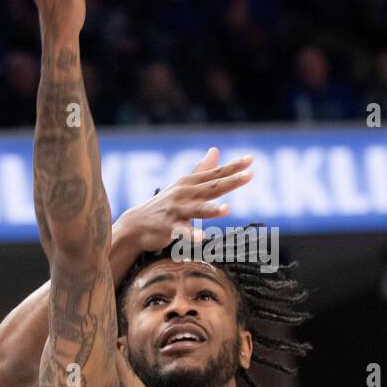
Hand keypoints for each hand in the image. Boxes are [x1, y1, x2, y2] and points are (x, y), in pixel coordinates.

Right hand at [114, 148, 253, 252]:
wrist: (136, 224)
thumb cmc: (164, 204)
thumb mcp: (183, 185)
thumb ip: (201, 169)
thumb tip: (216, 150)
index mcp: (190, 183)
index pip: (215, 173)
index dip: (233, 167)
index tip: (251, 160)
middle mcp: (184, 193)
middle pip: (211, 187)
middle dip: (230, 181)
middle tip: (249, 175)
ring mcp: (176, 210)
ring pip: (197, 209)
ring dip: (212, 209)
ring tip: (228, 209)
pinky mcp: (169, 227)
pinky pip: (182, 232)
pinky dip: (191, 234)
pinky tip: (202, 237)